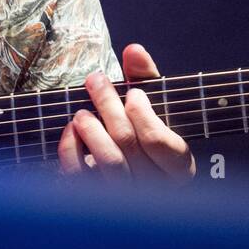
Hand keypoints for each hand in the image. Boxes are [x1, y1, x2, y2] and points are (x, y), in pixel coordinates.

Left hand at [57, 43, 195, 184]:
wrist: (124, 172)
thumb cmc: (141, 133)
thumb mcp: (151, 105)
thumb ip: (145, 78)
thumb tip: (134, 50)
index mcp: (179, 168)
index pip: (160, 141)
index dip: (143, 113)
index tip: (132, 93)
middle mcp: (156, 188)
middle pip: (129, 144)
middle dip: (109, 106)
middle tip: (96, 81)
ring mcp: (126, 198)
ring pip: (109, 163)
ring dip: (92, 130)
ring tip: (82, 111)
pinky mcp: (94, 198)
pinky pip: (80, 176)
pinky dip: (70, 150)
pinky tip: (69, 130)